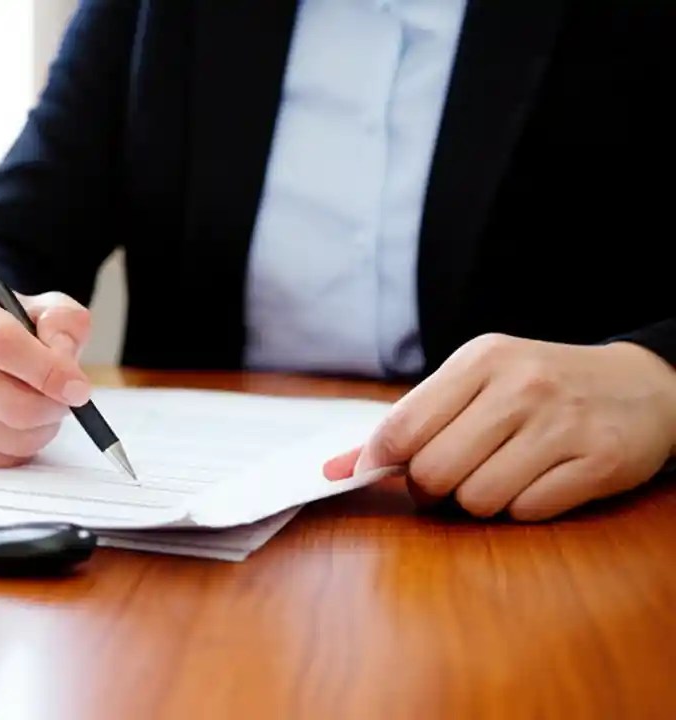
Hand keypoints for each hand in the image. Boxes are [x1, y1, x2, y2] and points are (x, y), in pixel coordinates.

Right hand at [0, 282, 92, 466]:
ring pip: (3, 437)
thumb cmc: (16, 335)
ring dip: (37, 432)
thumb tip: (61, 358)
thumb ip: (65, 323)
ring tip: (37, 412)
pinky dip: (13, 452)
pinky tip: (10, 429)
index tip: (78, 389)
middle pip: (7, 401)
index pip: (2, 343)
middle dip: (50, 409)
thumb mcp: (47, 313)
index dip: (48, 371)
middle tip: (63, 403)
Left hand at [323, 334, 675, 520]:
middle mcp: (522, 386)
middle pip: (434, 471)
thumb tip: (333, 469)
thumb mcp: (474, 384)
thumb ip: (405, 425)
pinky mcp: (599, 460)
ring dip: (478, 500)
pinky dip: (523, 507)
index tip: (376, 474)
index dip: (380, 462)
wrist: (643, 385)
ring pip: (477, 498)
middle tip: (451, 475)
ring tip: (500, 473)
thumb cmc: (538, 388)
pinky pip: (527, 511)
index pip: (402, 427)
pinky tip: (540, 480)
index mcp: (481, 359)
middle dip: (432, 486)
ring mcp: (563, 423)